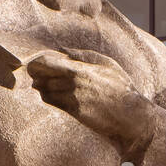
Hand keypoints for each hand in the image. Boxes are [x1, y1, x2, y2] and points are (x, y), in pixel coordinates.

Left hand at [27, 48, 155, 149]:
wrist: (130, 115)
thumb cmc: (122, 89)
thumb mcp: (108, 65)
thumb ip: (85, 56)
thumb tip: (64, 50)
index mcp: (82, 68)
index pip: (49, 62)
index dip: (39, 62)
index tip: (37, 62)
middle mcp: (75, 82)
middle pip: (43, 75)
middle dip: (36, 73)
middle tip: (34, 73)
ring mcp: (73, 98)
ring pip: (45, 89)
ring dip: (41, 87)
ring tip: (42, 84)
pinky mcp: (74, 111)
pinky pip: (53, 102)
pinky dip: (48, 97)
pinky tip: (51, 95)